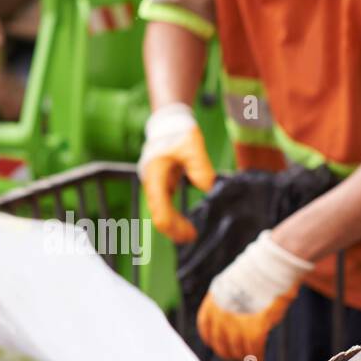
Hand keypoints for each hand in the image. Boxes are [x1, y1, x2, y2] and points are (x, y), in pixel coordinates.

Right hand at [137, 102, 214, 243]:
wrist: (168, 122)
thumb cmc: (179, 132)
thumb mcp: (192, 146)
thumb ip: (200, 167)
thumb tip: (209, 188)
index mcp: (155, 175)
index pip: (159, 209)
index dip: (173, 225)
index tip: (190, 233)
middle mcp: (152, 183)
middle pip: (158, 214)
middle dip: (174, 229)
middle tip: (193, 238)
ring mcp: (156, 184)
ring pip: (160, 212)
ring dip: (173, 225)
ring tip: (190, 234)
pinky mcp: (161, 184)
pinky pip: (164, 205)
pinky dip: (173, 216)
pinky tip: (184, 224)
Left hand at [197, 230, 312, 360]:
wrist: (270, 266)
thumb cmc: (256, 276)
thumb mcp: (234, 285)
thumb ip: (228, 303)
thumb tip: (227, 317)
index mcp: (214, 300)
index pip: (205, 325)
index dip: (210, 339)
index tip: (216, 345)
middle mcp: (221, 313)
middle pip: (220, 342)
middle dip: (228, 352)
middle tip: (236, 356)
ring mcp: (237, 322)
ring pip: (237, 348)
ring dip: (243, 355)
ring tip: (250, 357)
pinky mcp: (254, 328)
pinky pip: (254, 348)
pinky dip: (258, 356)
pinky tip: (261, 360)